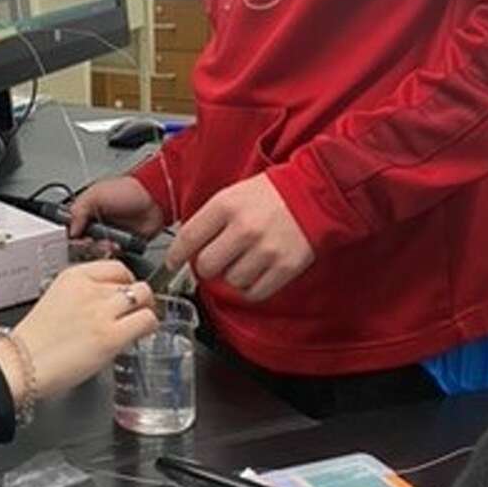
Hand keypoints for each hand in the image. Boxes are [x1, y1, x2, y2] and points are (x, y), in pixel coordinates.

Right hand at [0, 260, 157, 403]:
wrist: (21, 364)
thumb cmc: (35, 341)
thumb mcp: (56, 300)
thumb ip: (83, 295)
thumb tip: (107, 303)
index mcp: (73, 276)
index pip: (115, 267)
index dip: (126, 282)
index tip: (126, 294)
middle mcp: (89, 288)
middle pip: (131, 281)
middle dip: (137, 297)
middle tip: (135, 311)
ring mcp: (101, 311)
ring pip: (144, 295)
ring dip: (146, 309)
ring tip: (139, 323)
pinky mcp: (111, 335)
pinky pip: (146, 320)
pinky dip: (148, 326)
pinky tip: (139, 335)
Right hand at [67, 176, 164, 244]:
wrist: (155, 200)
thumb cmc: (129, 191)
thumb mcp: (97, 194)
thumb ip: (79, 210)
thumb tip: (71, 231)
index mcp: (87, 210)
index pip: (70, 228)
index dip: (70, 236)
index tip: (75, 239)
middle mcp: (97, 224)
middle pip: (82, 244)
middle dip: (87, 245)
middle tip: (93, 240)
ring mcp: (109, 235)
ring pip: (96, 252)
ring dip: (101, 249)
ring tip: (109, 242)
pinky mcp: (123, 245)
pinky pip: (113, 255)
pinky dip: (114, 253)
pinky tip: (118, 246)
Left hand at [165, 173, 313, 300]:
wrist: (314, 193)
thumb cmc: (271, 194)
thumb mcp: (233, 193)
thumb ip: (211, 218)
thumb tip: (189, 245)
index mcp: (226, 205)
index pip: (188, 237)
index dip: (176, 255)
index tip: (173, 262)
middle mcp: (244, 228)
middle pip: (206, 266)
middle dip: (205, 267)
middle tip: (212, 262)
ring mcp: (265, 250)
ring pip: (230, 281)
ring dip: (230, 277)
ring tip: (240, 263)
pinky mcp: (284, 267)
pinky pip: (255, 292)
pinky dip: (250, 288)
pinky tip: (253, 274)